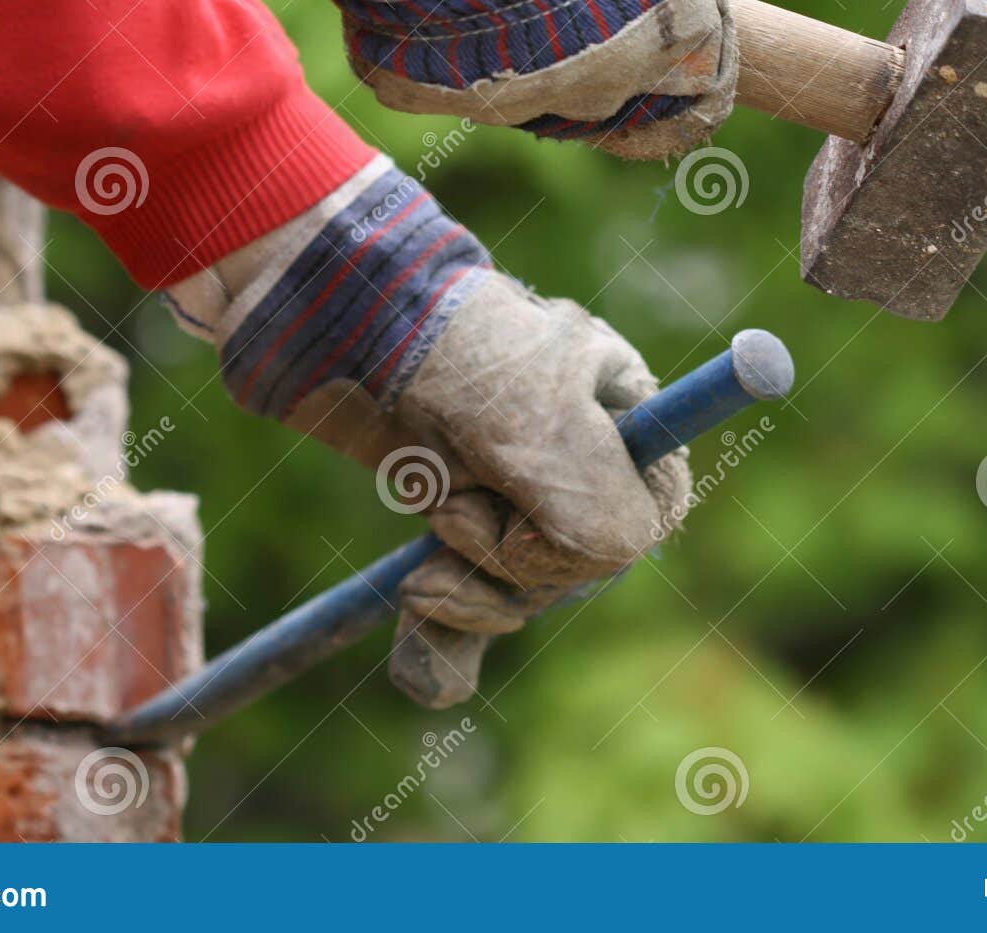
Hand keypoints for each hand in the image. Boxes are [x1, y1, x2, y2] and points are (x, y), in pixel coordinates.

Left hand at [164, 156, 688, 705]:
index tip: (541, 533)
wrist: (333, 326)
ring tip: (426, 510)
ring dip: (468, 579)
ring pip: (518, 585)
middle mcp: (573, 447)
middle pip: (577, 560)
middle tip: (454, 510)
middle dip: (512, 557)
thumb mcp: (544, 439)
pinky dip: (444, 626)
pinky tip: (419, 659)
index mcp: (620, 410)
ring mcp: (508, 478)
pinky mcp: (448, 506)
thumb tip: (605, 567)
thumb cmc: (450, 362)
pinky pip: (466, 596)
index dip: (605, 539)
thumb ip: (602, 521)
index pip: (653, 511)